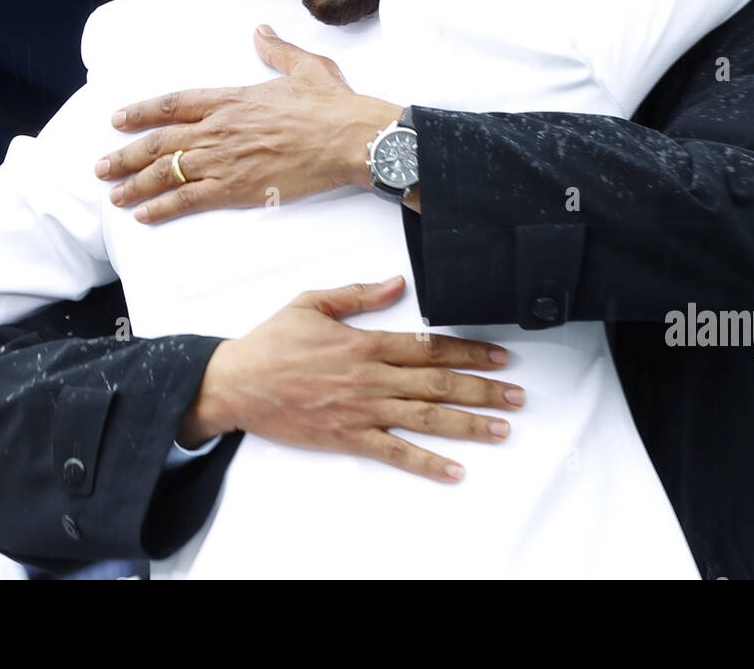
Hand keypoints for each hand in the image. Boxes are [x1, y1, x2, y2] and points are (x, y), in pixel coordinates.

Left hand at [96, 25, 404, 222]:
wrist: (348, 138)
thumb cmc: (332, 105)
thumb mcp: (305, 67)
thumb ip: (276, 50)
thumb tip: (261, 31)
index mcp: (231, 99)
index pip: (173, 105)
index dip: (141, 112)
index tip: (117, 119)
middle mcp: (219, 128)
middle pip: (159, 142)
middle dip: (125, 156)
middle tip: (100, 167)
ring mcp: (224, 159)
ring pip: (166, 173)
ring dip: (135, 184)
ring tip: (112, 194)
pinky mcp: (237, 188)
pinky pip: (189, 199)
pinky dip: (162, 207)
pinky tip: (143, 215)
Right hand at [180, 276, 524, 482]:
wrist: (236, 383)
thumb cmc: (272, 342)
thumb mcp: (313, 302)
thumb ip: (358, 294)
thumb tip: (398, 283)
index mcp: (366, 343)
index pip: (429, 347)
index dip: (468, 352)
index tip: (500, 357)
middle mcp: (371, 377)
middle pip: (437, 384)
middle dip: (483, 390)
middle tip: (517, 396)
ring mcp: (362, 410)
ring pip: (425, 418)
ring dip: (467, 424)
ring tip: (501, 429)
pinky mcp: (348, 436)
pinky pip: (394, 452)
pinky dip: (425, 462)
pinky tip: (454, 470)